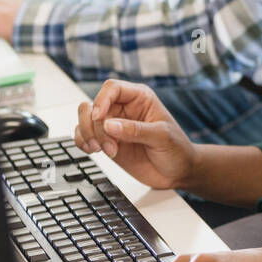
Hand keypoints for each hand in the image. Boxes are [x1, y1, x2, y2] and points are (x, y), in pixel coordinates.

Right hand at [75, 79, 198, 190]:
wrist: (177, 172)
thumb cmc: (176, 149)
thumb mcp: (161, 137)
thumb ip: (136, 130)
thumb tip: (110, 125)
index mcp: (140, 98)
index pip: (112, 88)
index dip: (102, 100)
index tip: (99, 117)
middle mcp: (123, 109)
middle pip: (94, 105)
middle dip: (95, 126)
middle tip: (108, 145)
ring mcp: (113, 126)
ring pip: (85, 119)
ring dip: (88, 135)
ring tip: (103, 150)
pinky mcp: (106, 141)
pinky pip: (84, 135)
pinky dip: (83, 142)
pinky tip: (93, 151)